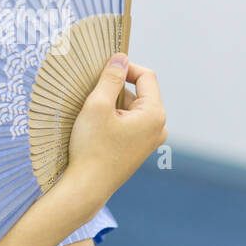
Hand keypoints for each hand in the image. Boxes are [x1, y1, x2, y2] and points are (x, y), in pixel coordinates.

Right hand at [66, 54, 166, 207]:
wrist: (87, 188)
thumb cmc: (92, 148)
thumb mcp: (97, 106)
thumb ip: (110, 78)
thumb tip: (121, 57)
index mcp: (155, 114)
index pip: (146, 76)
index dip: (125, 68)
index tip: (103, 69)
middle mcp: (159, 127)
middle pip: (139, 92)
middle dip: (115, 90)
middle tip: (92, 97)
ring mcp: (150, 140)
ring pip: (132, 108)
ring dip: (113, 105)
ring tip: (92, 117)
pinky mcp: (139, 149)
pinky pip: (130, 124)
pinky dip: (114, 119)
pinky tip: (97, 129)